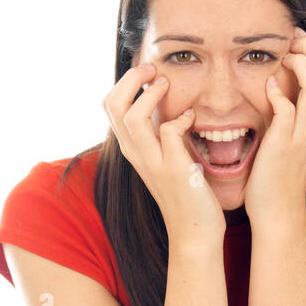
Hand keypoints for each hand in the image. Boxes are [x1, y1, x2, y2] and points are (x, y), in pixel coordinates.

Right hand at [102, 63, 225, 245]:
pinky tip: (192, 119)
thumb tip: (169, 110)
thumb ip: (161, 138)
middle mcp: (137, 155)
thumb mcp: (166, 162)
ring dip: (150, 93)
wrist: (194, 235)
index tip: (148, 75)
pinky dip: (181, 119)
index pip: (110, 107)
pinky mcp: (175, 170)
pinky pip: (169, 131)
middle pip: (112, 105)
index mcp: (133, 151)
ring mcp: (154, 163)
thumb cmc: (185, 197)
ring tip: (166, 85)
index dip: (125, 83)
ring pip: (133, 116)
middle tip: (153, 70)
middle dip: (131, 78)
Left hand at [243, 27, 305, 225]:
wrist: (277, 212)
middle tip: (290, 42)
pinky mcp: (285, 144)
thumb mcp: (289, 139)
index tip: (294, 43)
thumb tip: (276, 87)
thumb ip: (288, 114)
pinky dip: (277, 94)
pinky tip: (267, 88)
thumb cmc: (277, 177)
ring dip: (299, 63)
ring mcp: (303, 133)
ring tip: (282, 58)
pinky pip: (287, 109)